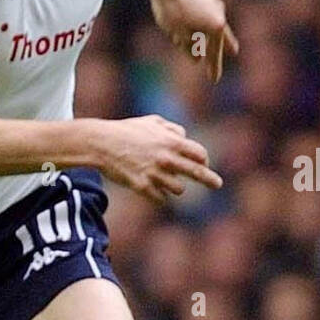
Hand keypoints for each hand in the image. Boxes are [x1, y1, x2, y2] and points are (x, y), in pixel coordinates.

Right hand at [94, 114, 221, 203]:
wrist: (100, 143)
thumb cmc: (126, 130)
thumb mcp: (151, 122)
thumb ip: (172, 129)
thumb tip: (185, 137)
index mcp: (171, 142)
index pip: (200, 154)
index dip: (204, 160)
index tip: (203, 165)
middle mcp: (167, 159)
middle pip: (197, 172)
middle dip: (210, 180)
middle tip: (218, 184)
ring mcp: (155, 174)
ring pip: (178, 189)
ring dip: (174, 186)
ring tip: (163, 181)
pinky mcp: (142, 187)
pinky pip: (160, 198)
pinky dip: (159, 195)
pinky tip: (152, 189)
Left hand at [150, 0, 238, 82]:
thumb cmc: (171, 11)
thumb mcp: (179, 35)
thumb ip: (191, 49)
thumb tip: (198, 58)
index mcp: (216, 25)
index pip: (214, 52)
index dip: (214, 67)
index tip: (214, 80)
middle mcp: (219, 13)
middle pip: (217, 38)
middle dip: (214, 54)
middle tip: (219, 69)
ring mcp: (214, 2)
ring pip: (207, 26)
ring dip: (198, 36)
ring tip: (178, 41)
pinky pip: (203, 15)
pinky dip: (195, 24)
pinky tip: (178, 27)